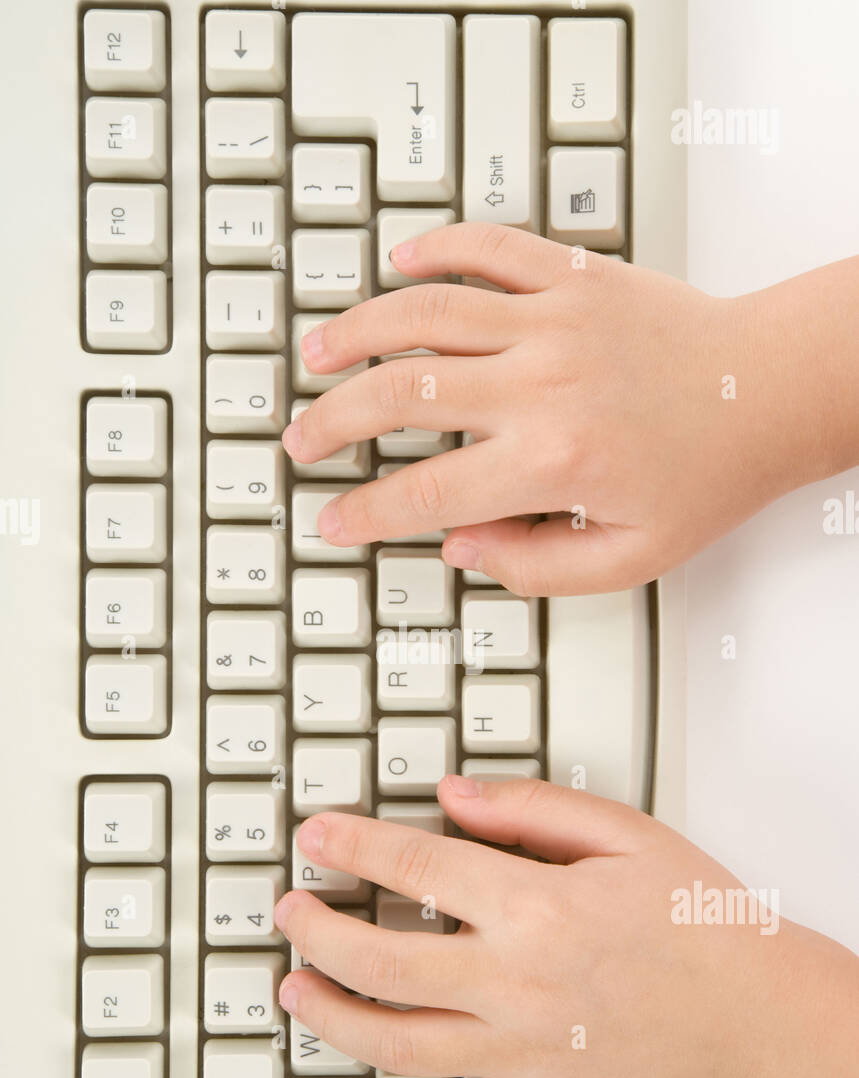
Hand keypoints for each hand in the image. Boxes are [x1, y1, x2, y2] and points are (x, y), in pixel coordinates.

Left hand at [273, 776, 786, 1077]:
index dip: (351, 845)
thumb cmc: (698, 921)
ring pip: (394, 1042)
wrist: (753, 1015)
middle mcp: (515, 983)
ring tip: (295, 992)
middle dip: (315, 932)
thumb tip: (452, 796)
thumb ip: (530, 810)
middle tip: (290, 912)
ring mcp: (521, 1051)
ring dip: (329, 1018)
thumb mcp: (623, 834)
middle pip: (379, 961)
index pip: (412, 866)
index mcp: (534, 908)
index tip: (317, 835)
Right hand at [283, 225, 856, 595]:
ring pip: (423, 315)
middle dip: (334, 421)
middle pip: (400, 395)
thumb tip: (461, 548)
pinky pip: (488, 249)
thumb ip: (535, 566)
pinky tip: (400, 263)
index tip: (333, 520)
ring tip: (317, 354)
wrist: (770, 390)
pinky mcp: (574, 276)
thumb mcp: (629, 558)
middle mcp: (540, 385)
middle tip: (302, 438)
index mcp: (551, 462)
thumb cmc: (708, 473)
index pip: (424, 493)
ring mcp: (553, 321)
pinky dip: (438, 249)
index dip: (364, 512)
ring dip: (358, 333)